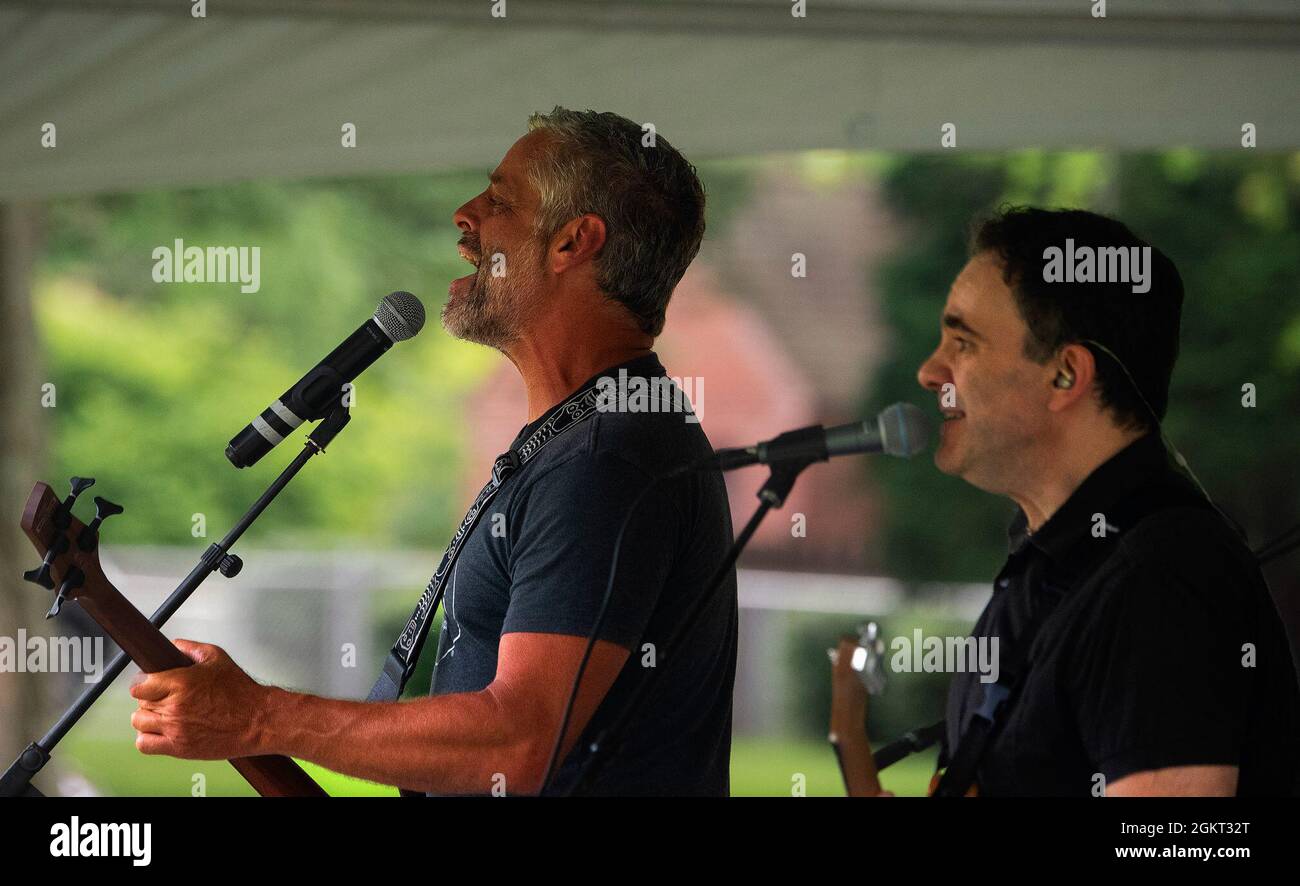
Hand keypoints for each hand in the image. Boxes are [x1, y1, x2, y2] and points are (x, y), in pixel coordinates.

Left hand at [129, 639, 269, 759]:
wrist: (257, 720)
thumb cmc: (241, 692)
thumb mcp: (217, 658)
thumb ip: (191, 649)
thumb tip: (175, 645)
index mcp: (180, 683)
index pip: (138, 685)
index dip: (144, 683)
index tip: (150, 684)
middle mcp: (174, 706)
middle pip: (140, 702)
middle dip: (151, 698)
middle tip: (166, 697)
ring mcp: (175, 728)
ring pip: (139, 722)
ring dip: (148, 717)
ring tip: (163, 714)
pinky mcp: (179, 748)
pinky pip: (144, 744)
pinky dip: (147, 738)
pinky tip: (161, 731)